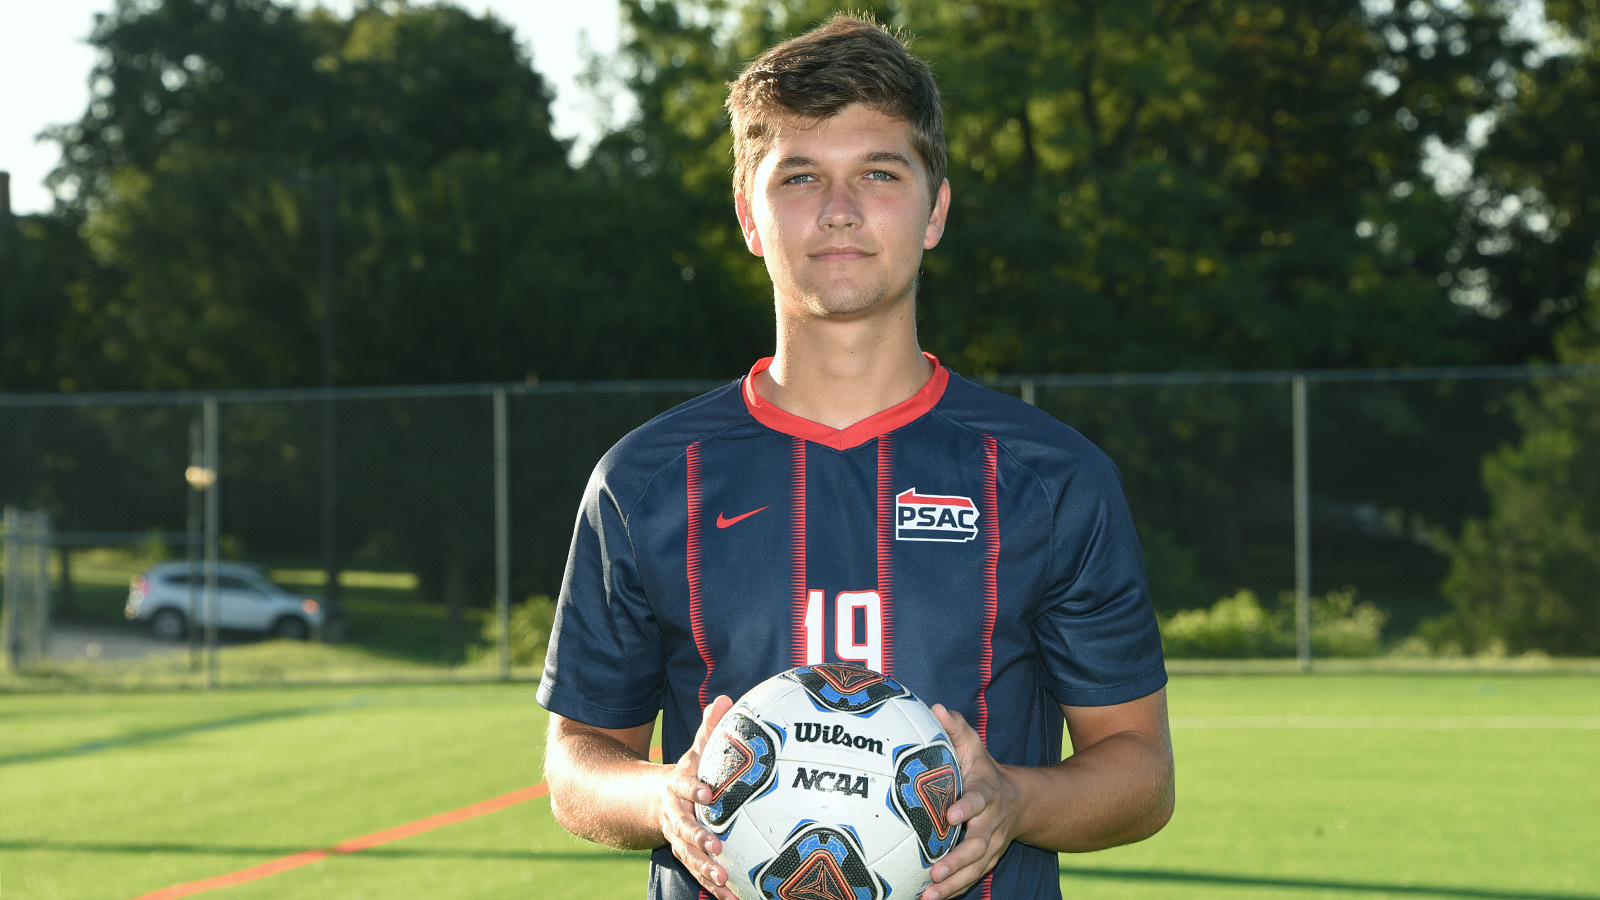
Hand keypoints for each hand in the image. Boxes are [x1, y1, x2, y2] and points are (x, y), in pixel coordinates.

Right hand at [660, 694, 738, 899]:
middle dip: (699, 839)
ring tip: (724, 880)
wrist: (651, 803)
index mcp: (678, 788)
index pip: (684, 786)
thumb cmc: (686, 774)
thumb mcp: (694, 751)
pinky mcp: (686, 856)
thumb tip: (724, 697)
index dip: (694, 789)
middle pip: (684, 829)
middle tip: (716, 847)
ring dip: (705, 869)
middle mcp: (675, 816)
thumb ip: (709, 729)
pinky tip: (734, 899)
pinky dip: (714, 887)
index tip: (707, 793)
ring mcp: (678, 839)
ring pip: (689, 857)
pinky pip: (699, 873)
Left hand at [920, 704, 1023, 899]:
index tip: (950, 815)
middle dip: (957, 860)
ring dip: (954, 884)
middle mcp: (991, 824)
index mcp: (986, 794)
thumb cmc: (984, 771)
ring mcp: (992, 846)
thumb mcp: (974, 747)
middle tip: (936, 871)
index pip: (977, 800)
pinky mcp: (987, 861)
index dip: (966, 807)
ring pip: (976, 868)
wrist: (1022, 801)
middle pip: (978, 845)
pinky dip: (955, 891)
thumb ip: (956, 728)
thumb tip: (936, 708)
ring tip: (930, 895)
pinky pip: (972, 879)